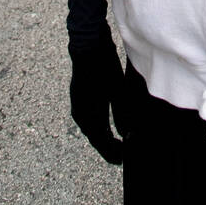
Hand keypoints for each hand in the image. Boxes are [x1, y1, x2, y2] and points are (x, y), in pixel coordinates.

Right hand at [68, 29, 131, 163]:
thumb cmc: (104, 66)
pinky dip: (97, 125)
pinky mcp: (79, 96)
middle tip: (122, 154)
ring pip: (91, 128)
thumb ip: (122, 114)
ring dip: (102, 136)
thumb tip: (127, 134)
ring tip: (116, 142)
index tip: (123, 160)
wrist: (88, 44)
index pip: (101, 141)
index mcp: (88, 114)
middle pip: (95, 137)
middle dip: (108, 147)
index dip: (112, 153)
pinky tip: (105, 125)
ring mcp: (78, 104)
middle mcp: (80, 113)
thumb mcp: (118, 91)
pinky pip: (88, 118)